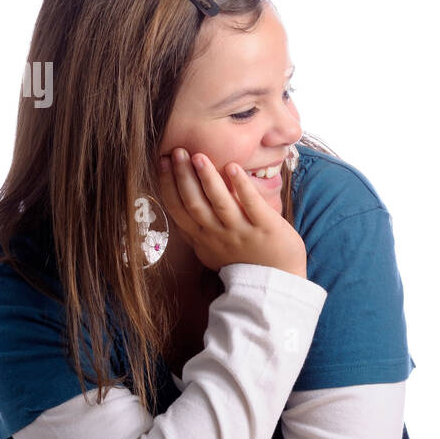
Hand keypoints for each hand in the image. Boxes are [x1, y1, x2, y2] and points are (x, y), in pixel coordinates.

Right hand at [158, 148, 307, 277]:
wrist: (276, 287)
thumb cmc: (245, 264)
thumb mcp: (212, 251)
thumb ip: (199, 229)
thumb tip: (182, 204)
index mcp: (203, 238)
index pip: (178, 209)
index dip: (168, 184)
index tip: (163, 160)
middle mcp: (218, 235)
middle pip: (194, 203)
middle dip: (183, 176)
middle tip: (178, 151)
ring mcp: (241, 232)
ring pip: (219, 203)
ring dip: (208, 178)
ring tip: (199, 156)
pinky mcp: (265, 228)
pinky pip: (251, 204)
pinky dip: (242, 186)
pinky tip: (233, 167)